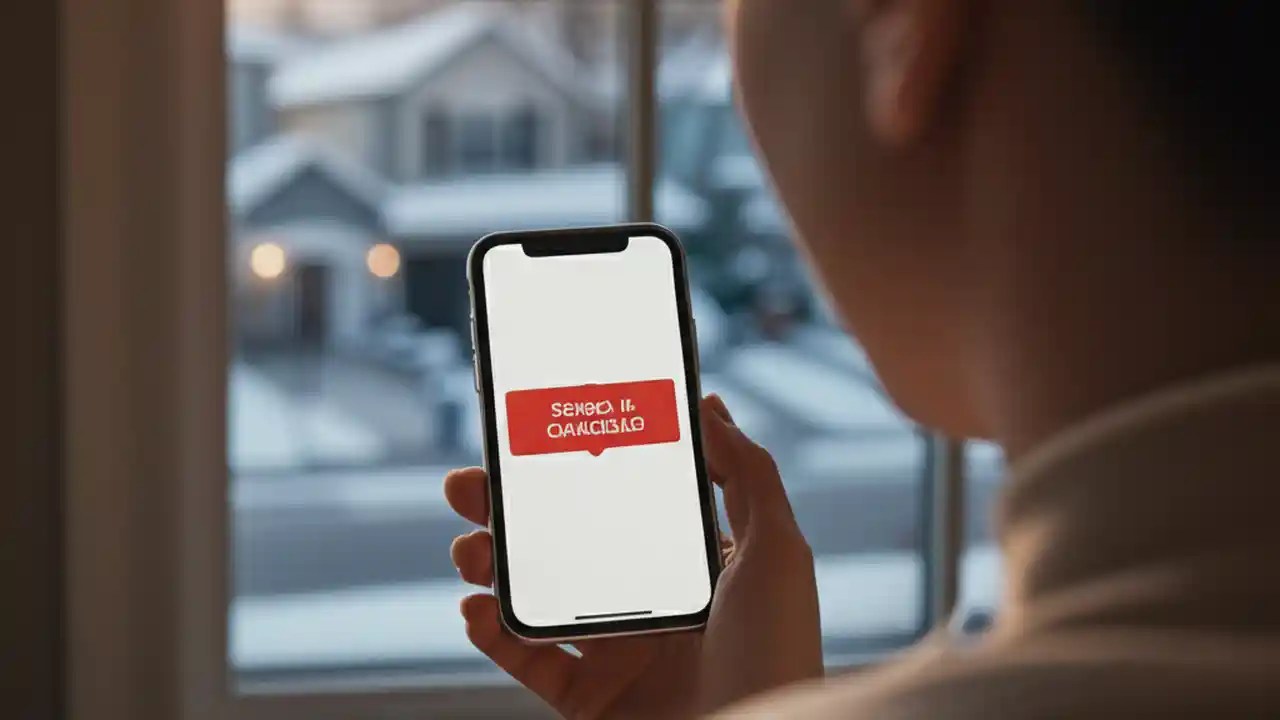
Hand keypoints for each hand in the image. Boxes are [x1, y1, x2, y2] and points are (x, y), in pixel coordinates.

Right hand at [445, 395, 823, 717]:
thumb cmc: (777, 652)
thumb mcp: (776, 550)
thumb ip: (747, 473)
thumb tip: (708, 406)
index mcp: (692, 565)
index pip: (622, 505)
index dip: (576, 472)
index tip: (533, 439)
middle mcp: (651, 606)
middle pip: (565, 546)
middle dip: (511, 514)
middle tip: (468, 485)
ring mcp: (619, 654)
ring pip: (537, 601)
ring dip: (494, 568)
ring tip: (467, 549)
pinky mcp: (592, 701)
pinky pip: (530, 663)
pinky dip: (495, 636)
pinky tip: (476, 608)